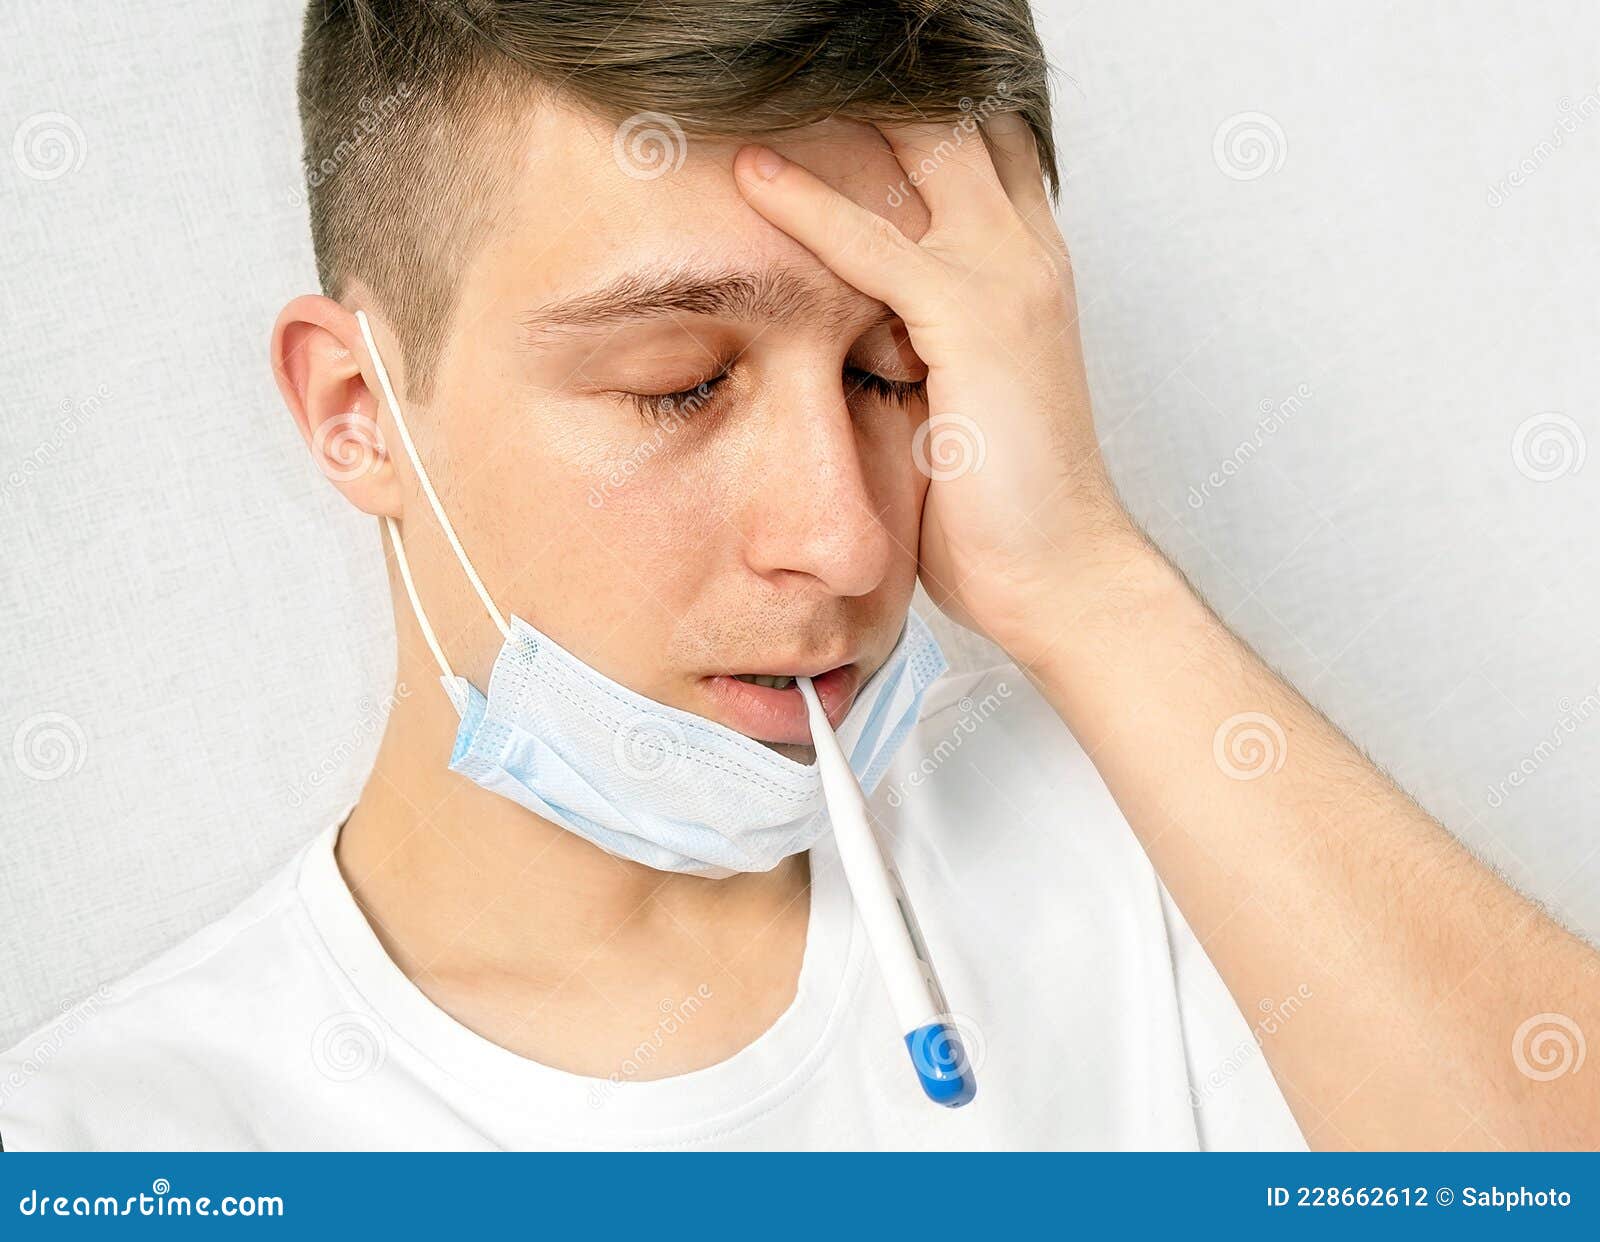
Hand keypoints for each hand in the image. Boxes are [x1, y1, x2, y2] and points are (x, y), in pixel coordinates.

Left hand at [732, 118, 1138, 665]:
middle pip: (954, 120)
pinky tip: (749, 174)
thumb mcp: (948, 390)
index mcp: (1026, 264)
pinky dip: (805, 203)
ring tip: (752, 85)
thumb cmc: (1001, 499)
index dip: (912, 107)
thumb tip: (839, 317)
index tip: (829, 89)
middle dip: (877, 86)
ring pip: (918, 150)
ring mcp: (1006, 278)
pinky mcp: (972, 320)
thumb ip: (908, 332)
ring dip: (835, 113)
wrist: (1058, 570)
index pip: (977, 145)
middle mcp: (1025, 252)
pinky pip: (872, 242)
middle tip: (787, 63)